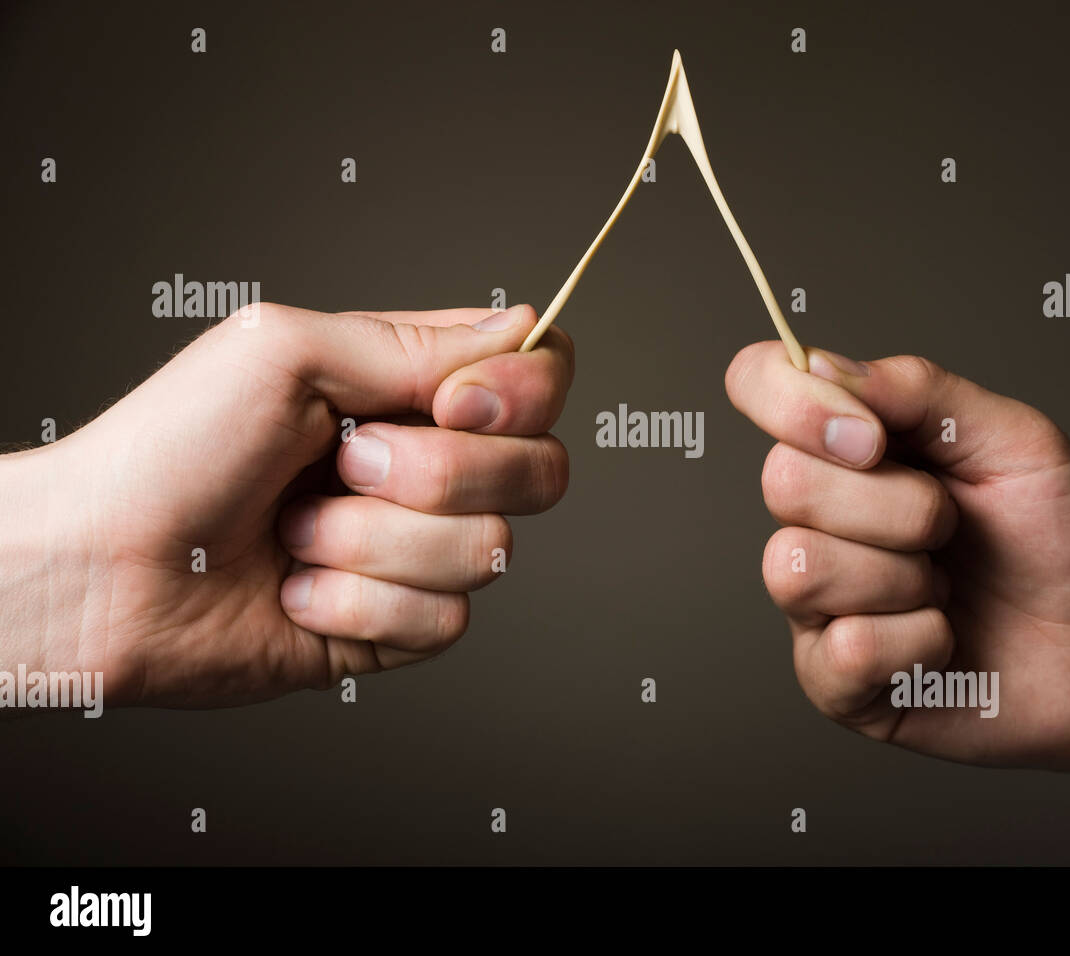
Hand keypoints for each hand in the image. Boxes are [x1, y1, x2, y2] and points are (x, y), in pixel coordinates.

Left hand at [0, 302, 572, 707]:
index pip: (539, 374)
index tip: (452, 403)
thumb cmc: (170, 448)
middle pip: (540, 470)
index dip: (522, 392)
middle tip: (343, 463)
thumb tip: (527, 331)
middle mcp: (429, 465)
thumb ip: (417, 344)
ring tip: (292, 533)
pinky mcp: (396, 624)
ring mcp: (416, 548)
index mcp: (409, 386)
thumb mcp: (288, 351)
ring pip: (488, 552)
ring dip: (371, 544)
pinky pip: (444, 621)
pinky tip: (293, 592)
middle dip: (439, 475)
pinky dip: (355, 606)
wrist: (99, 572)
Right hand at [726, 343, 1069, 825]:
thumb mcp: (1016, 438)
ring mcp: (822, 600)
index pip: (760, 384)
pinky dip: (914, 644)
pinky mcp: (838, 680)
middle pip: (781, 483)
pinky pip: (839, 652)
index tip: (873, 437)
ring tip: (946, 587)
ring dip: (899, 578)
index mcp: (855, 446)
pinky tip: (944, 643)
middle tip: (951, 524)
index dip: (793, 404)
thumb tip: (823, 366)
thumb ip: (919, 390)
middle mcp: (823, 516)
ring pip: (797, 568)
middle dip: (893, 506)